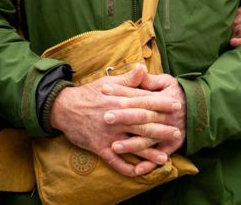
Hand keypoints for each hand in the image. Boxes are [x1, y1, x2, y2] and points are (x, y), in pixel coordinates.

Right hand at [49, 64, 181, 176]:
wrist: (63, 108)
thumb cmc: (89, 94)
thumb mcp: (108, 83)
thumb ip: (128, 79)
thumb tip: (143, 67)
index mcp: (120, 100)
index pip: (145, 101)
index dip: (161, 104)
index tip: (176, 105)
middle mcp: (116, 118)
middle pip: (142, 124)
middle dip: (161, 129)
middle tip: (177, 132)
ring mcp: (108, 134)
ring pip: (132, 144)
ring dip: (149, 152)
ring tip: (164, 157)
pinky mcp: (100, 147)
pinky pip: (115, 160)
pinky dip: (126, 167)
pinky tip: (139, 172)